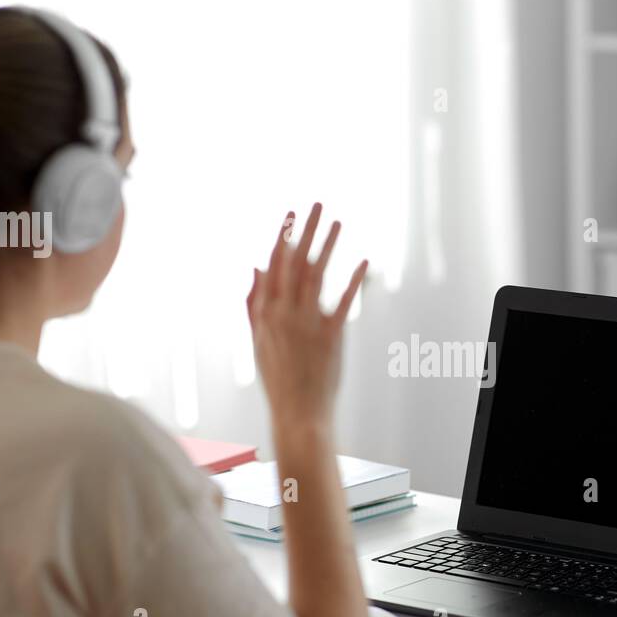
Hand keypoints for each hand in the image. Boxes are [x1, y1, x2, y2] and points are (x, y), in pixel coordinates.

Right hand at [247, 203, 367, 431]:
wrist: (297, 413)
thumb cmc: (278, 378)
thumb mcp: (258, 340)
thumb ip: (253, 302)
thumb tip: (255, 266)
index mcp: (264, 313)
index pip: (273, 266)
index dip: (282, 237)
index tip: (290, 213)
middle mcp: (283, 314)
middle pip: (294, 263)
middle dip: (305, 230)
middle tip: (316, 203)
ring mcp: (306, 324)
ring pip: (316, 275)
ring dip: (327, 245)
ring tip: (337, 221)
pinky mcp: (330, 337)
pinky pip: (342, 302)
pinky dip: (353, 280)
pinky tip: (364, 260)